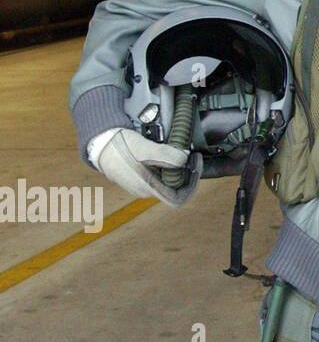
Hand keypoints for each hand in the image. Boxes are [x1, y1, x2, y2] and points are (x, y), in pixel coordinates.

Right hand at [87, 128, 201, 207]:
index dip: (192, 183)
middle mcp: (146, 190)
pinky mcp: (140, 176)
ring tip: (181, 150)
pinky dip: (169, 164)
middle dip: (187, 171)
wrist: (99, 143)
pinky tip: (169, 151)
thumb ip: (165, 155)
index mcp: (148, 188)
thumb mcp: (144, 148)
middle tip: (192, 154)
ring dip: (179, 166)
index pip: (179, 198)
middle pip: (176, 188)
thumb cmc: (119, 147)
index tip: (196, 164)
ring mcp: (142, 184)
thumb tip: (185, 159)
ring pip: (168, 180)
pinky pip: (160, 174)